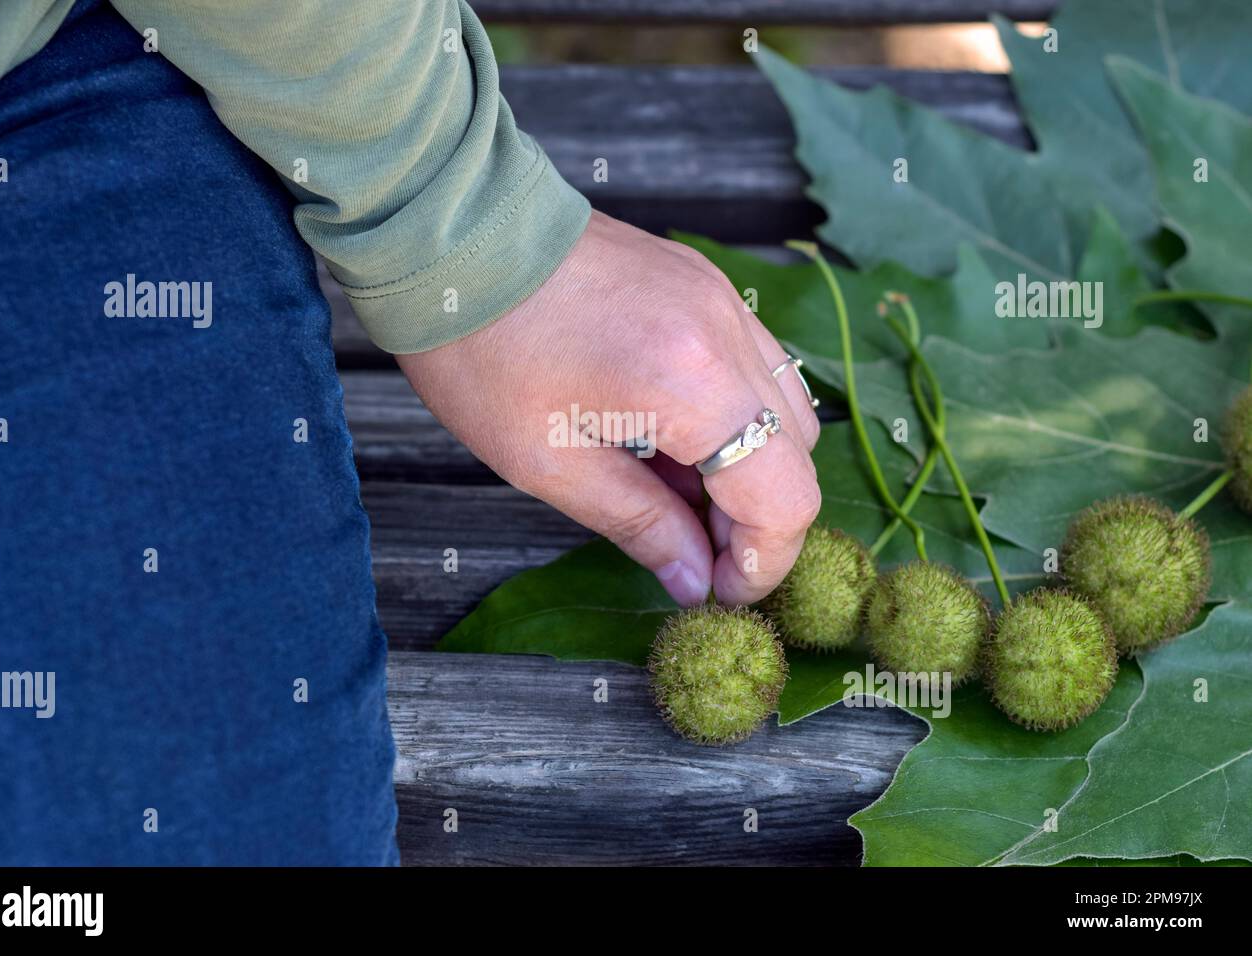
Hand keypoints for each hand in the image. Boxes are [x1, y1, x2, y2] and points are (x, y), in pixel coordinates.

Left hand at [397, 211, 821, 606]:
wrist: (454, 236)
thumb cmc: (482, 351)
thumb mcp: (549, 462)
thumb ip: (639, 525)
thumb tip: (693, 579)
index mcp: (694, 385)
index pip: (784, 497)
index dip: (763, 561)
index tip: (720, 589)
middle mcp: (728, 334)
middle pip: (798, 454)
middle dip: (758, 517)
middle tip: (693, 547)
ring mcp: (722, 299)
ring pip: (784, 408)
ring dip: (749, 464)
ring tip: (676, 491)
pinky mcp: (704, 283)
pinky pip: (754, 364)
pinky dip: (733, 414)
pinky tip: (671, 434)